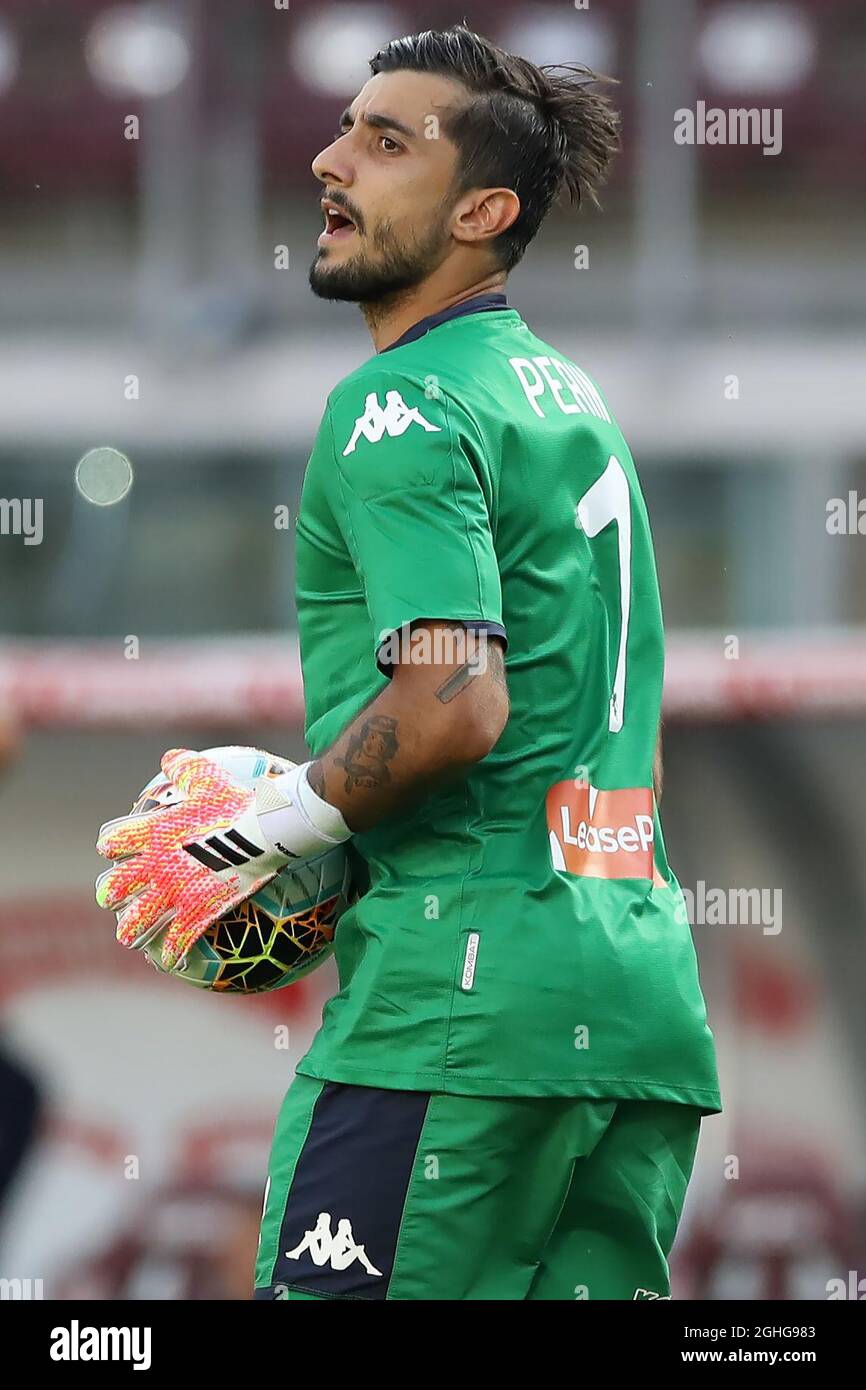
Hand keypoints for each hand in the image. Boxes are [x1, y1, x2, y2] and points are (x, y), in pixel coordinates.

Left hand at [95, 748, 289, 968]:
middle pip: (116, 886)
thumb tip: (169, 757)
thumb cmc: (238, 800)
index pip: (114, 842)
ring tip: (128, 938)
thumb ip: (185, 768)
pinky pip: (177, 939)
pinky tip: (168, 960)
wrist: (264, 830)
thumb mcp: (208, 777)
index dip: (113, 846)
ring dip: (130, 930)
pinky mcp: (197, 912)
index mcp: (153, 833)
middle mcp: (155, 865)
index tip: (113, 850)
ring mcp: (174, 892)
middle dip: (112, 893)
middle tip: (112, 898)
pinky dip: (171, 952)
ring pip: (138, 920)